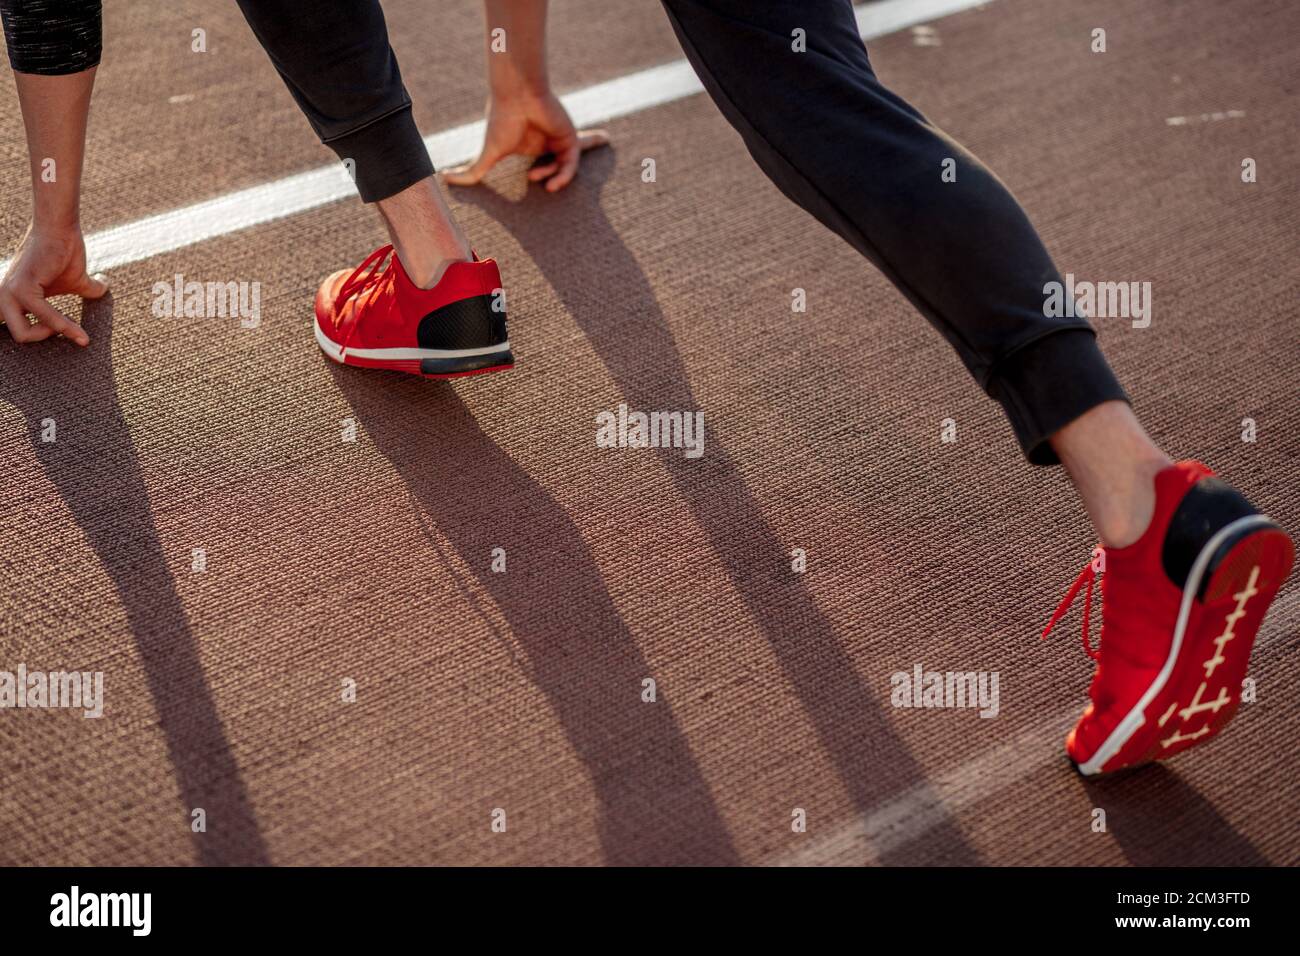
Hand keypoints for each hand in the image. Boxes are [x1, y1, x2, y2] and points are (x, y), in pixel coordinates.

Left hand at [1, 223, 105, 344]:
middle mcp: (5, 296)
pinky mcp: (23, 287)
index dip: (45, 335)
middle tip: (69, 331)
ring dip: (55, 335)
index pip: (20, 329)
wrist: (60, 228)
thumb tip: (105, 290)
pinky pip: (44, 316)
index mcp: (14, 298)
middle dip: (45, 339)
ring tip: (77, 333)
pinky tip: (80, 332)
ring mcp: (11, 292)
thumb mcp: (76, 281)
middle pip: (18, 336)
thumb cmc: (65, 251)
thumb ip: (87, 291)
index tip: (73, 333)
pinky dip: (65, 326)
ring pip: (23, 334)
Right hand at [443, 89, 608, 192]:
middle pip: (559, 165)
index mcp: (530, 145)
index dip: (542, 174)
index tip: (529, 177)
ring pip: (566, 166)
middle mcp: (546, 142)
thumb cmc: (501, 121)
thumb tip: (444, 179)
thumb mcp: (488, 153)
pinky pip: (573, 161)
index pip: (543, 164)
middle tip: (534, 177)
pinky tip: (553, 184)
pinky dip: (565, 175)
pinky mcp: (569, 137)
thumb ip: (472, 171)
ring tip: (549, 187)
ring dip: (559, 179)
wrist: (516, 94)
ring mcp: (559, 139)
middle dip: (553, 177)